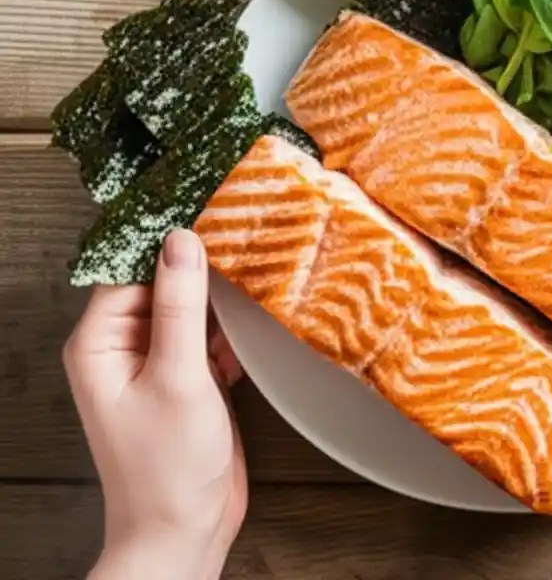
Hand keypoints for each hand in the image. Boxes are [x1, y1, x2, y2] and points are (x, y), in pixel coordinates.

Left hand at [64, 229, 246, 579]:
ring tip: (262, 272)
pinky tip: (261, 320)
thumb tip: (182, 241)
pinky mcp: (190, 383)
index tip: (209, 211)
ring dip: (223, 300)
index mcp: (100, 344)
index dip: (168, 243)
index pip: (130, 270)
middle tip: (247, 234)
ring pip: (191, 311)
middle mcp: (124, 350)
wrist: (185, 530)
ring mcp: (158, 366)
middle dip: (203, 267)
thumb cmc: (167, 466)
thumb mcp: (179, 377)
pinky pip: (210, 339)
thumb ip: (181, 306)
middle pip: (163, 286)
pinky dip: (233, 331)